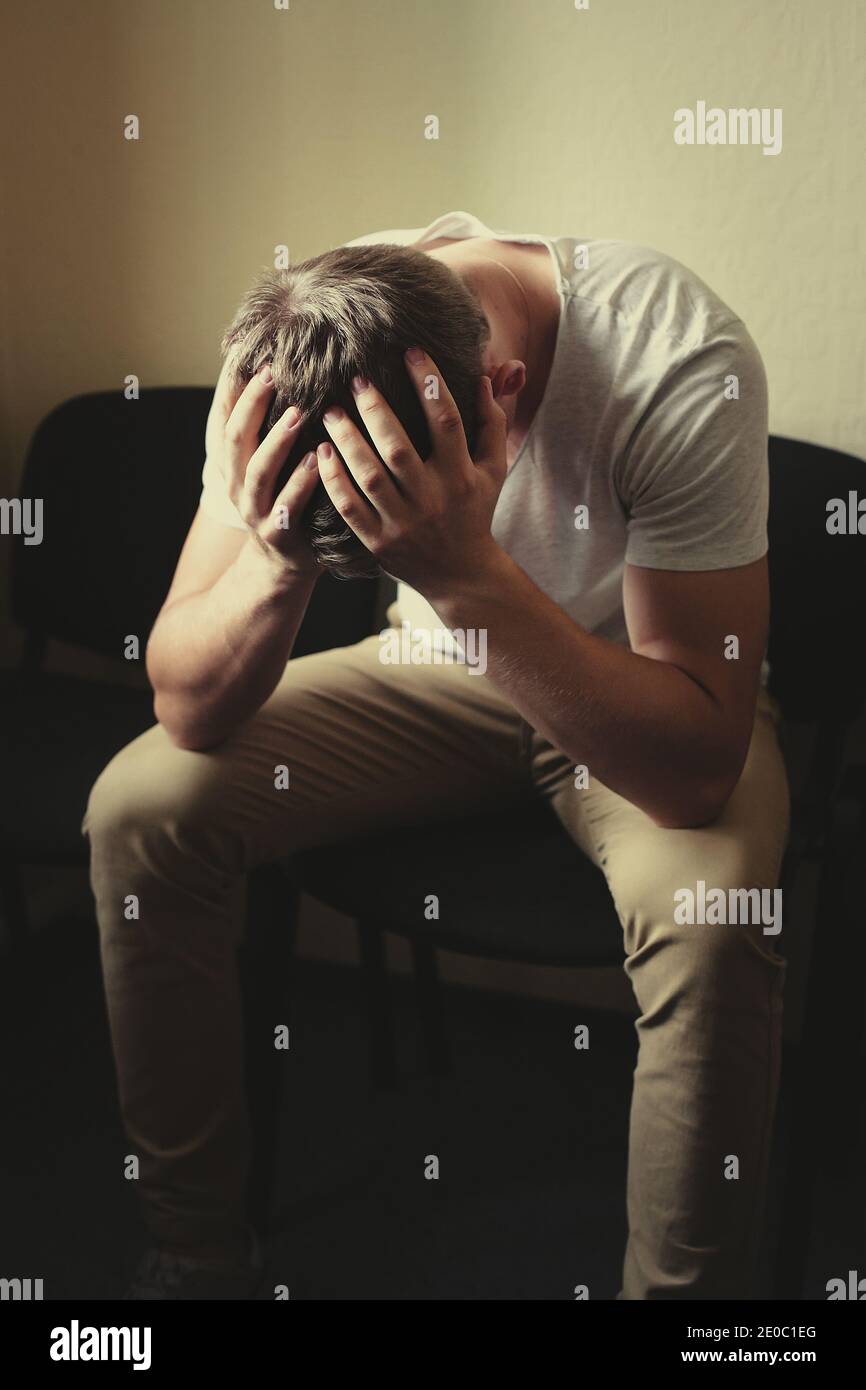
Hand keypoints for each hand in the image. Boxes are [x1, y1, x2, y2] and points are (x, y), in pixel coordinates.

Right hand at [205, 358, 320, 575]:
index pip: (222, 415)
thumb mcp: (269, 461)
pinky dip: (302, 481)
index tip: (244, 350)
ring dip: (276, 440)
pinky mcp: (278, 532)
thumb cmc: (285, 497)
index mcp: (231, 461)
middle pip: (235, 437)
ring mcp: (254, 509)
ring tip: (297, 413)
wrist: (284, 562)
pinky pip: (288, 504)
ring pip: (258, 470)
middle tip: (272, 373)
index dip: (229, 384)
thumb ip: (268, 425)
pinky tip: (318, 459)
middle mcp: (236, 482)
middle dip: (252, 404)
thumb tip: (280, 368)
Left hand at [316, 348, 507, 594]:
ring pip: (370, 476)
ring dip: (347, 441)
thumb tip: (482, 376)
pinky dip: (334, 480)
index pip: (446, 421)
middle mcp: (432, 498)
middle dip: (376, 410)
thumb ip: (491, 423)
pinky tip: (322, 451)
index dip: (429, 383)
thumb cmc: (475, 511)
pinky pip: (350, 508)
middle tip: (356, 379)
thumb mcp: (493, 470)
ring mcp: (403, 522)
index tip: (411, 351)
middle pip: (399, 448)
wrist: (461, 574)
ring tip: (330, 411)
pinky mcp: (379, 541)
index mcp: (461, 475)